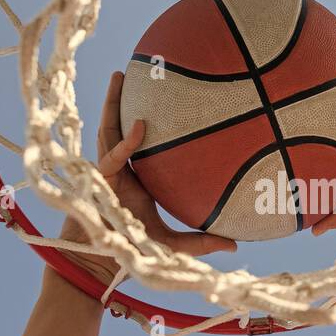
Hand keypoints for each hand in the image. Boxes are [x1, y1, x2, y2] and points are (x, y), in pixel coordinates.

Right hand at [55, 71, 235, 285]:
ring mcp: (107, 170)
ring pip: (108, 129)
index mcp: (136, 176)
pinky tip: (139, 126)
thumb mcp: (173, 244)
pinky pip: (113, 155)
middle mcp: (121, 168)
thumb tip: (236, 243)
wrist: (106, 264)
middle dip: (123, 98)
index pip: (139, 142)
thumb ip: (201, 240)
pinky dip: (127, 141)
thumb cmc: (136, 251)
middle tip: (137, 70)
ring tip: (121, 75)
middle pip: (118, 125)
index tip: (164, 98)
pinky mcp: (99, 180)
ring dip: (113, 103)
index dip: (144, 120)